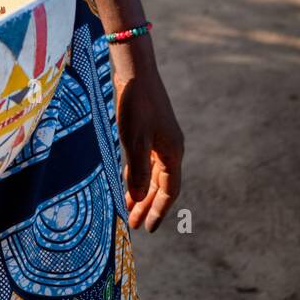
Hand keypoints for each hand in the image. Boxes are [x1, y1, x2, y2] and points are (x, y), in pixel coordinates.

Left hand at [113, 62, 183, 233]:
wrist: (135, 71)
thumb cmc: (136, 105)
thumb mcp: (135, 141)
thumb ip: (138, 171)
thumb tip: (139, 199)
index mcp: (172, 152)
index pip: (169, 190)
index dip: (158, 210)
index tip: (148, 228)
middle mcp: (170, 147)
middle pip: (161, 184)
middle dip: (148, 205)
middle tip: (135, 224)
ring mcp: (160, 138)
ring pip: (153, 173)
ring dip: (141, 190)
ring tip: (128, 208)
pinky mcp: (148, 129)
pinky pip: (145, 160)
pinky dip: (137, 173)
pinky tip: (127, 180)